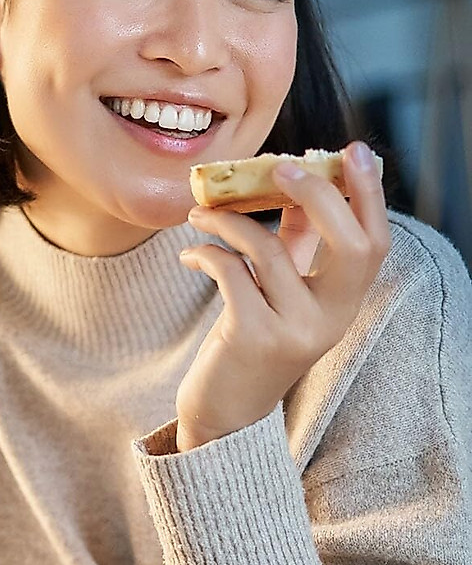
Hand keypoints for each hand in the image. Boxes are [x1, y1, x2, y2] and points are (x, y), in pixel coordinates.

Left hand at [175, 141, 390, 451]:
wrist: (223, 414)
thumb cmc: (250, 342)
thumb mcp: (281, 295)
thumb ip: (296, 247)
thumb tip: (297, 185)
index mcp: (344, 304)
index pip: (373, 242)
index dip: (367, 194)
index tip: (353, 150)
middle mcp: (331, 319)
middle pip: (347, 243)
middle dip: (315, 193)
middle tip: (276, 164)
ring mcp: (294, 330)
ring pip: (267, 250)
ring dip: (226, 221)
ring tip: (199, 215)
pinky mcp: (252, 336)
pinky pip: (230, 271)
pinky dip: (205, 252)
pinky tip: (189, 256)